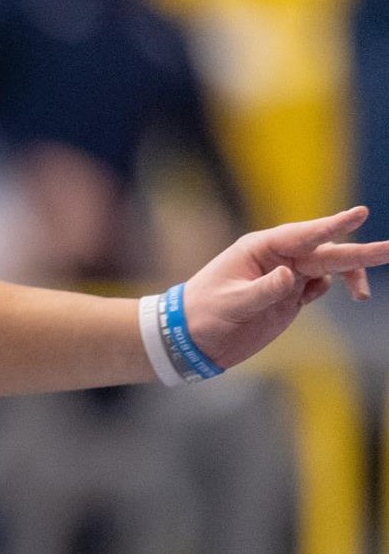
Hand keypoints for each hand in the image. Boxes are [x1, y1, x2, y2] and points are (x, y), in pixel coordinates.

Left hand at [183, 206, 388, 368]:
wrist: (192, 339)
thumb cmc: (203, 314)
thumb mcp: (231, 303)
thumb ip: (263, 290)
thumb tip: (292, 275)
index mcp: (259, 249)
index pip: (303, 235)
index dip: (333, 225)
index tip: (359, 214)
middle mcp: (276, 258)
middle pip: (325, 251)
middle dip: (358, 252)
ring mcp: (285, 277)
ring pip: (328, 267)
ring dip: (351, 273)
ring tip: (363, 294)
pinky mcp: (289, 297)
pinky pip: (320, 285)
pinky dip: (335, 286)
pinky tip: (341, 294)